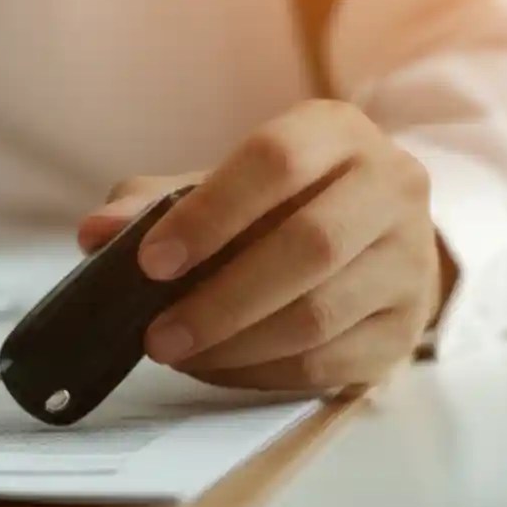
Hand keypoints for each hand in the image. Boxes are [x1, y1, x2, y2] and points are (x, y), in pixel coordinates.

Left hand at [80, 100, 456, 390]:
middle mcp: (391, 185)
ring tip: (179, 352)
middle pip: (307, 246)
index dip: (209, 214)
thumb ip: (156, 201)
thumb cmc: (281, 204)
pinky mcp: (406, 325)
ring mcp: (409, 259)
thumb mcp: (222, 185)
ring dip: (234, 345)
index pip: (275, 161)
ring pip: (319, 314)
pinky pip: (329, 363)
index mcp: (336, 132)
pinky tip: (219, 367)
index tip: (152, 262)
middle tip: (155, 335)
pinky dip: (261, 373)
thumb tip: (96, 232)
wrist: (373, 235)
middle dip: (218, 300)